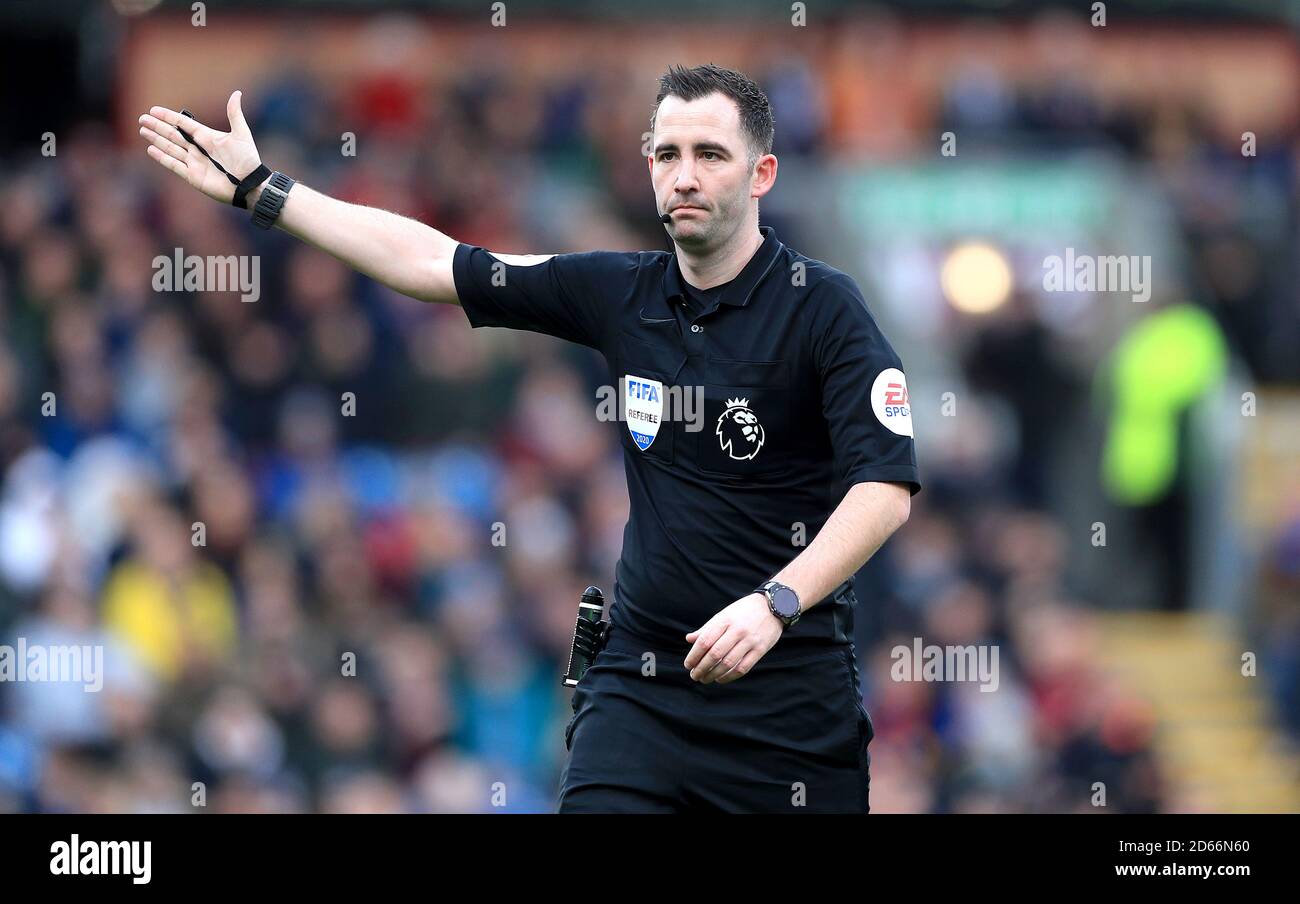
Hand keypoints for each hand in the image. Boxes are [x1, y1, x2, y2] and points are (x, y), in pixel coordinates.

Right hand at [138, 91, 262, 204]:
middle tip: (142, 118)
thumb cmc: (248, 159)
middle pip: (173, 135)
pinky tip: (151, 149)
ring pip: (171, 148)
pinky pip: (174, 165)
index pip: (184, 124)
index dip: (169, 117)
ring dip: (157, 139)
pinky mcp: (193, 176)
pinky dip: (162, 157)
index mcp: (207, 137)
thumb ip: (234, 114)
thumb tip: (237, 93)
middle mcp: (198, 149)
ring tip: (143, 131)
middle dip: (158, 127)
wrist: (249, 184)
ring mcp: (194, 162)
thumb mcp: (241, 134)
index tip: (154, 110)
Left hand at [684, 592, 782, 684]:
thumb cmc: (744, 611)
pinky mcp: (760, 650)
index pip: (705, 641)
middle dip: (702, 668)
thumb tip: (689, 639)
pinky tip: (721, 679)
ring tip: (705, 679)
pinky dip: (729, 676)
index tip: (688, 665)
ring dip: (713, 675)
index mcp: (724, 620)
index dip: (694, 655)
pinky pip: (743, 668)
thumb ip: (707, 628)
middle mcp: (737, 630)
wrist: (773, 606)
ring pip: (728, 663)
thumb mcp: (724, 614)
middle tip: (694, 675)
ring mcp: (750, 640)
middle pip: (715, 654)